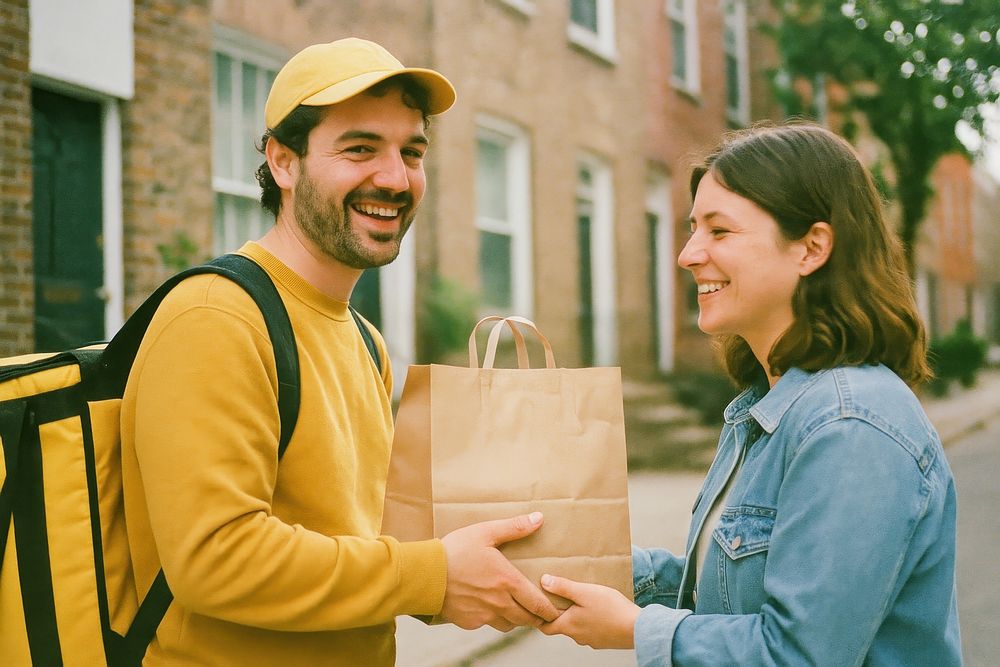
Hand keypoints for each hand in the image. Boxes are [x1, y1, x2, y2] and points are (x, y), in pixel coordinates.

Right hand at [440, 512, 560, 631]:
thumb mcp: (485, 533)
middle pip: (527, 619)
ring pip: (509, 625)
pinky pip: (488, 624)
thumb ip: (514, 528)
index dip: (550, 610)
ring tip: (519, 611)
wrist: (425, 575)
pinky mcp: (470, 622)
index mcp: (508, 581)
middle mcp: (500, 602)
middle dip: (537, 618)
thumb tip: (539, 518)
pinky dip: (494, 619)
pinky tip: (490, 609)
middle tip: (542, 614)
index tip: (556, 612)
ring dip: (517, 620)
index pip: (538, 603)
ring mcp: (484, 615)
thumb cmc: (455, 550)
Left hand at [538, 574, 639, 648]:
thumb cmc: (611, 610)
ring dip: (576, 615)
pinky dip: (590, 620)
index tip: (537, 605)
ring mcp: (591, 640)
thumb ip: (563, 587)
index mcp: (568, 625)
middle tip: (560, 597)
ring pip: (577, 627)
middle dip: (559, 612)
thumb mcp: (585, 592)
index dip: (539, 616)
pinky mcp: (604, 641)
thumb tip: (543, 581)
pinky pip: (591, 629)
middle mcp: (577, 636)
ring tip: (581, 599)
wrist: (638, 629)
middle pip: (561, 625)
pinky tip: (598, 610)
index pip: (545, 626)